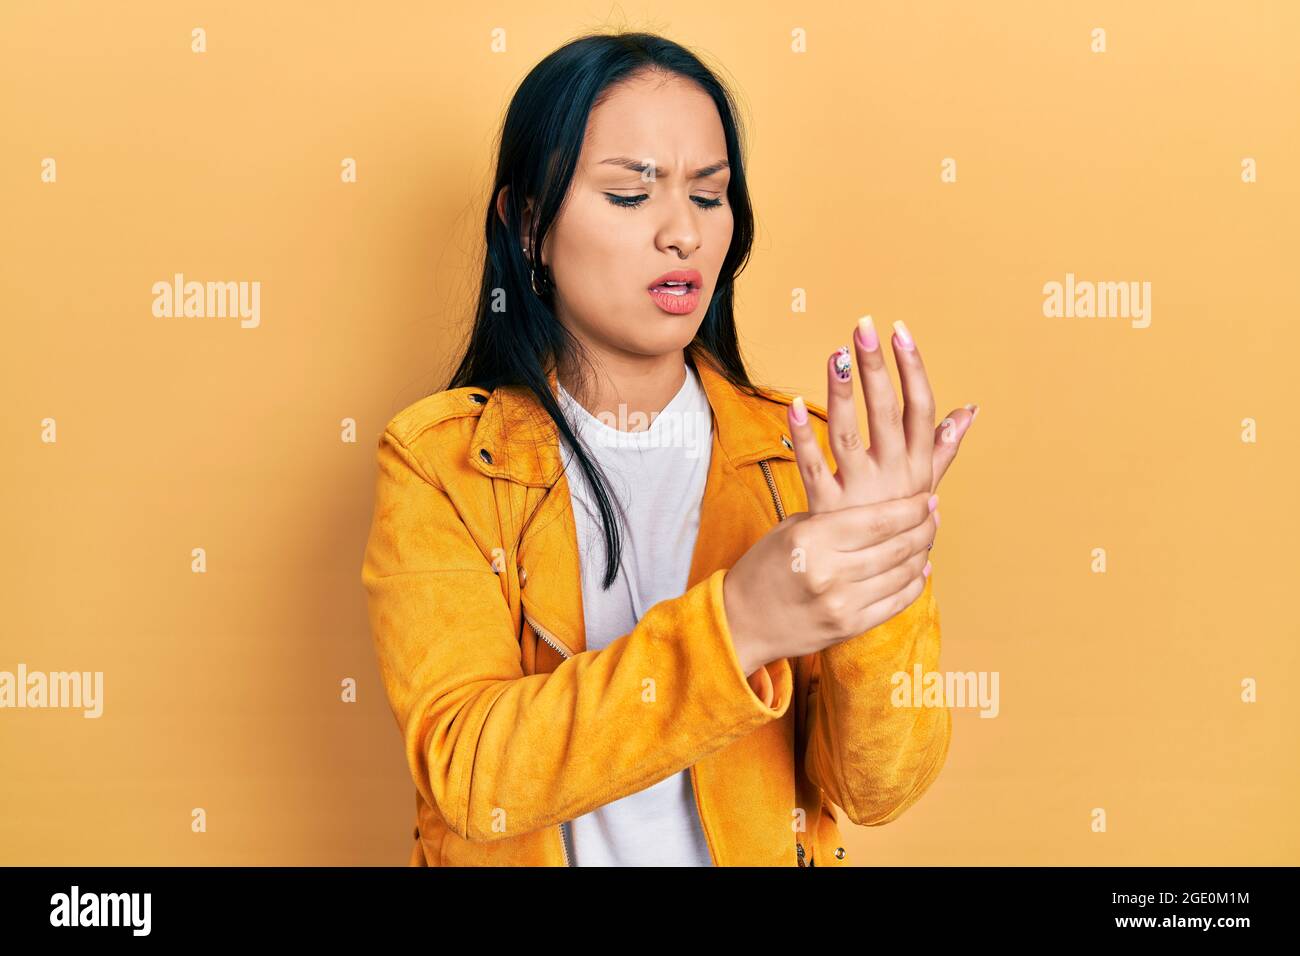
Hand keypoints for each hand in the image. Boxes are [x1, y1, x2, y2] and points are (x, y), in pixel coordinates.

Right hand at [723, 490, 939, 674]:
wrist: (742, 620)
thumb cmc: (764, 568)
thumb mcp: (790, 530)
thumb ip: (832, 518)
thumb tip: (879, 505)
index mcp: (812, 539)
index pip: (879, 520)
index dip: (911, 508)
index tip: (928, 498)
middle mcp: (829, 572)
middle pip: (896, 546)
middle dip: (923, 527)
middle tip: (934, 515)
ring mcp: (841, 604)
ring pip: (901, 574)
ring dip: (922, 554)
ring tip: (928, 539)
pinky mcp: (848, 628)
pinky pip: (895, 603)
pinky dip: (913, 585)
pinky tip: (919, 570)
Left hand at [787, 315, 975, 514]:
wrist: (867, 583)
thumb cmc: (894, 528)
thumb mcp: (924, 488)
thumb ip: (942, 449)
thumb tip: (968, 411)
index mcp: (916, 468)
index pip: (921, 409)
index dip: (912, 369)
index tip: (901, 332)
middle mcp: (892, 478)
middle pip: (886, 414)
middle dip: (877, 369)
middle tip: (865, 327)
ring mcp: (859, 494)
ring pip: (849, 435)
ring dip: (841, 394)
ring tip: (835, 354)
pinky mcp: (827, 509)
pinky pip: (812, 467)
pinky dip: (802, 436)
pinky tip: (793, 404)